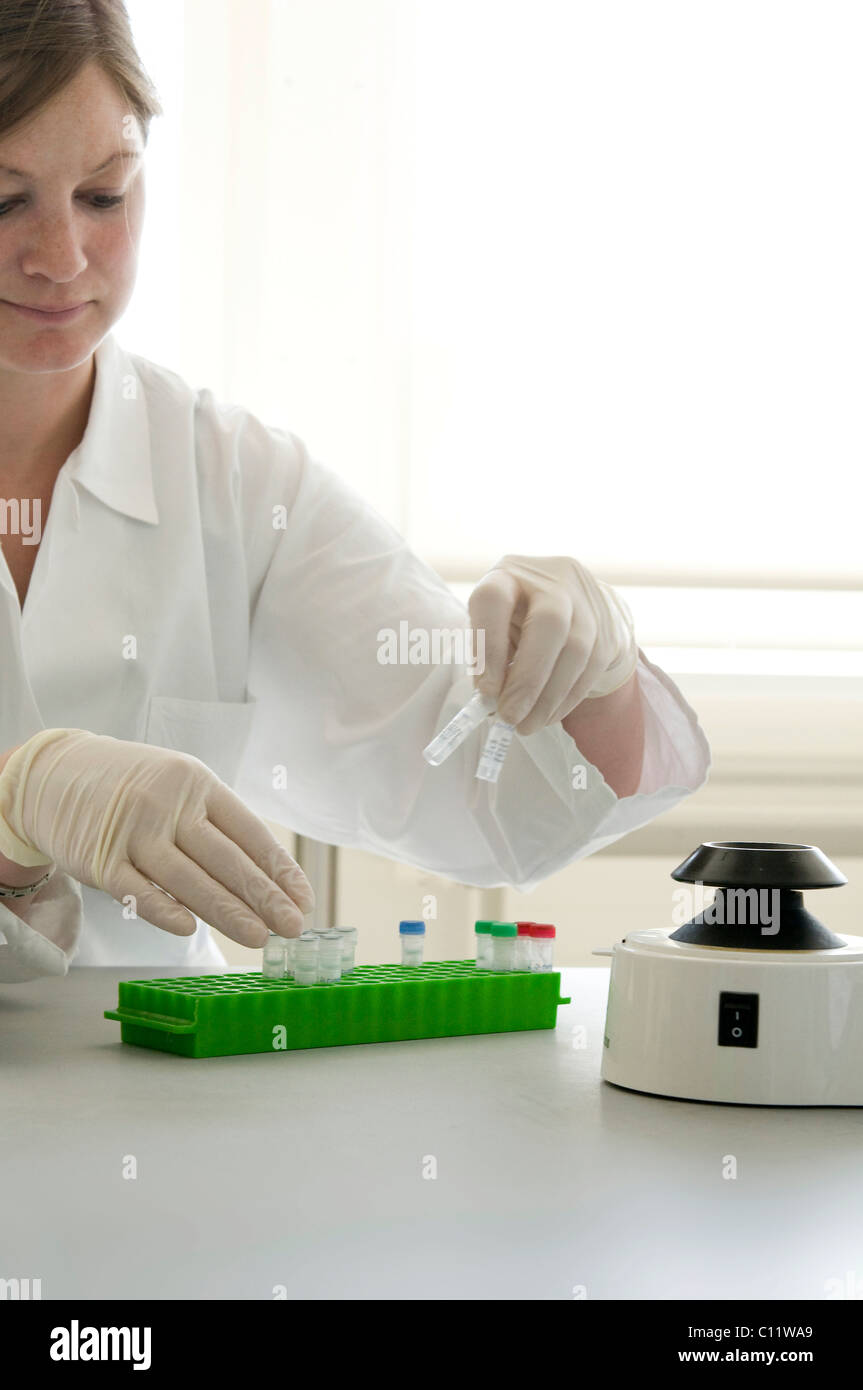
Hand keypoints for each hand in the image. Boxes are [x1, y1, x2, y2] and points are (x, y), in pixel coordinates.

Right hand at [0, 729, 313, 946]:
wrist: (55, 775)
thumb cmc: (132, 787)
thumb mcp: (180, 785)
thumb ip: (215, 824)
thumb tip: (265, 876)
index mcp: (198, 784)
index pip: (250, 832)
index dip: (280, 869)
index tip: (303, 899)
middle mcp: (169, 805)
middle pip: (226, 859)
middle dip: (264, 897)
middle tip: (293, 927)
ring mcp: (134, 833)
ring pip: (189, 880)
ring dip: (227, 912)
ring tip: (260, 937)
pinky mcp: (100, 859)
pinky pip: (137, 891)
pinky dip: (163, 910)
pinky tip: (189, 929)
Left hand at [467, 554, 637, 734]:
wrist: (571, 601)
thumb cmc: (517, 618)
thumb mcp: (494, 626)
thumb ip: (488, 658)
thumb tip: (490, 701)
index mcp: (509, 574)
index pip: (495, 599)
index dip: (488, 646)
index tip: (485, 691)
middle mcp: (552, 580)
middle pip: (550, 624)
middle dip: (528, 680)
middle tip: (509, 717)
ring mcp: (586, 601)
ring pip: (576, 651)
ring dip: (548, 698)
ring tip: (526, 725)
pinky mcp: (607, 627)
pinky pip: (591, 668)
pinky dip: (566, 699)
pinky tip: (547, 715)